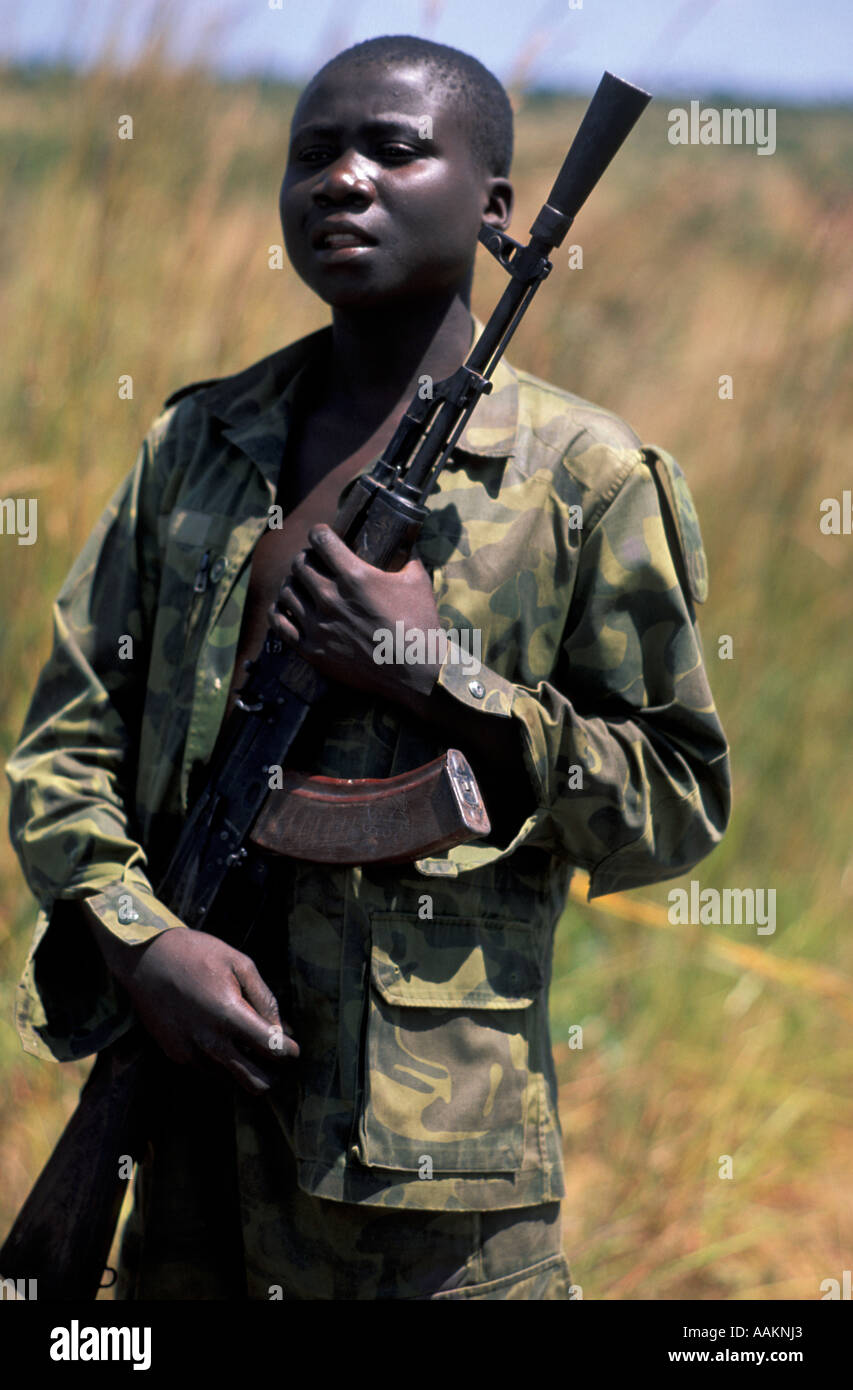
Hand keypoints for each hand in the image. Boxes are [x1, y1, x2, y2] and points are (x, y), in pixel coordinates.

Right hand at [91, 920, 297, 1095]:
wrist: (147, 959)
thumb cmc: (197, 955)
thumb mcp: (239, 963)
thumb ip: (264, 999)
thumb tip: (282, 1030)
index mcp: (229, 1015)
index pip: (272, 1049)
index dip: (289, 1051)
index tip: (293, 1047)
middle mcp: (210, 1041)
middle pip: (255, 1082)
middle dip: (272, 1074)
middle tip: (273, 1056)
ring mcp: (191, 1052)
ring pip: (232, 1081)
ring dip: (245, 1068)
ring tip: (246, 1044)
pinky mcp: (176, 1055)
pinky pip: (209, 1072)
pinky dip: (222, 1063)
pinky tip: (221, 1039)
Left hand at [269, 524, 441, 707]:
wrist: (416, 672)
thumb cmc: (420, 624)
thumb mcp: (417, 580)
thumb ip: (406, 555)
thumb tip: (403, 540)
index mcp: (354, 576)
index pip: (320, 540)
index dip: (319, 533)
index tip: (321, 535)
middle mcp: (330, 598)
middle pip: (299, 563)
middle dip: (306, 557)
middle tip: (314, 561)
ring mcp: (318, 625)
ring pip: (286, 591)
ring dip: (292, 583)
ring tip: (301, 584)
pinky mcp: (312, 650)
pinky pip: (279, 624)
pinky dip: (279, 611)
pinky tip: (285, 607)